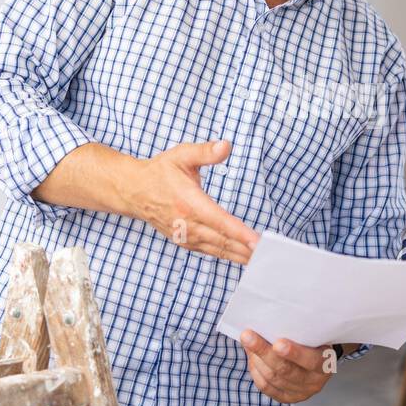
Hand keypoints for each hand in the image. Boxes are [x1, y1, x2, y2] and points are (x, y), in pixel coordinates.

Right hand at [126, 140, 259, 264]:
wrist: (134, 191)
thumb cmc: (160, 172)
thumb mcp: (182, 155)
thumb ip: (205, 151)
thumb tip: (226, 146)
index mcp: (188, 202)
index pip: (219, 220)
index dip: (239, 232)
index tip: (257, 241)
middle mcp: (187, 223)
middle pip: (222, 240)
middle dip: (246, 249)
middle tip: (270, 253)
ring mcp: (185, 235)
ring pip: (217, 249)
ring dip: (240, 256)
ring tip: (262, 259)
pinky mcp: (185, 241)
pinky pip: (210, 251)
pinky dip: (227, 255)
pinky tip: (243, 257)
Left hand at [240, 331, 337, 403]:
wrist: (318, 361)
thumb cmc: (313, 342)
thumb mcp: (314, 335)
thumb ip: (300, 331)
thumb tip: (271, 320)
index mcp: (325, 363)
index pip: (311, 360)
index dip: (294, 353)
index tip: (278, 343)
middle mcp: (314, 381)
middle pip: (286, 370)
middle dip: (264, 352)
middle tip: (248, 336)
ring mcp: (301, 392)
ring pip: (273, 378)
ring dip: (256, 360)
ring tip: (247, 342)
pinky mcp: (287, 397)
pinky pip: (266, 387)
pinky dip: (256, 371)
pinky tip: (252, 357)